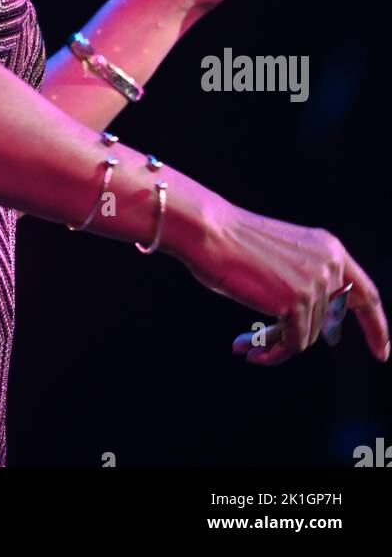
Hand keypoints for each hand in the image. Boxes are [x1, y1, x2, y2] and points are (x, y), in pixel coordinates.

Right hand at [182, 198, 388, 365]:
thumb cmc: (232, 243)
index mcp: (328, 248)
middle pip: (327, 321)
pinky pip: (293, 343)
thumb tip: (308, 330)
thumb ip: (304, 282)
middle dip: (299, 337)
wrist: (210, 231)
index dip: (376, 325)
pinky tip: (249, 352)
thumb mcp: (282, 258)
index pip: (364, 293)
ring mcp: (316, 282)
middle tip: (261, 348)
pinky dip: (272, 353)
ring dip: (275, 343)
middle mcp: (330, 264)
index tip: (382, 351)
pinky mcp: (298, 301)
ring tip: (244, 342)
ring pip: (306, 335)